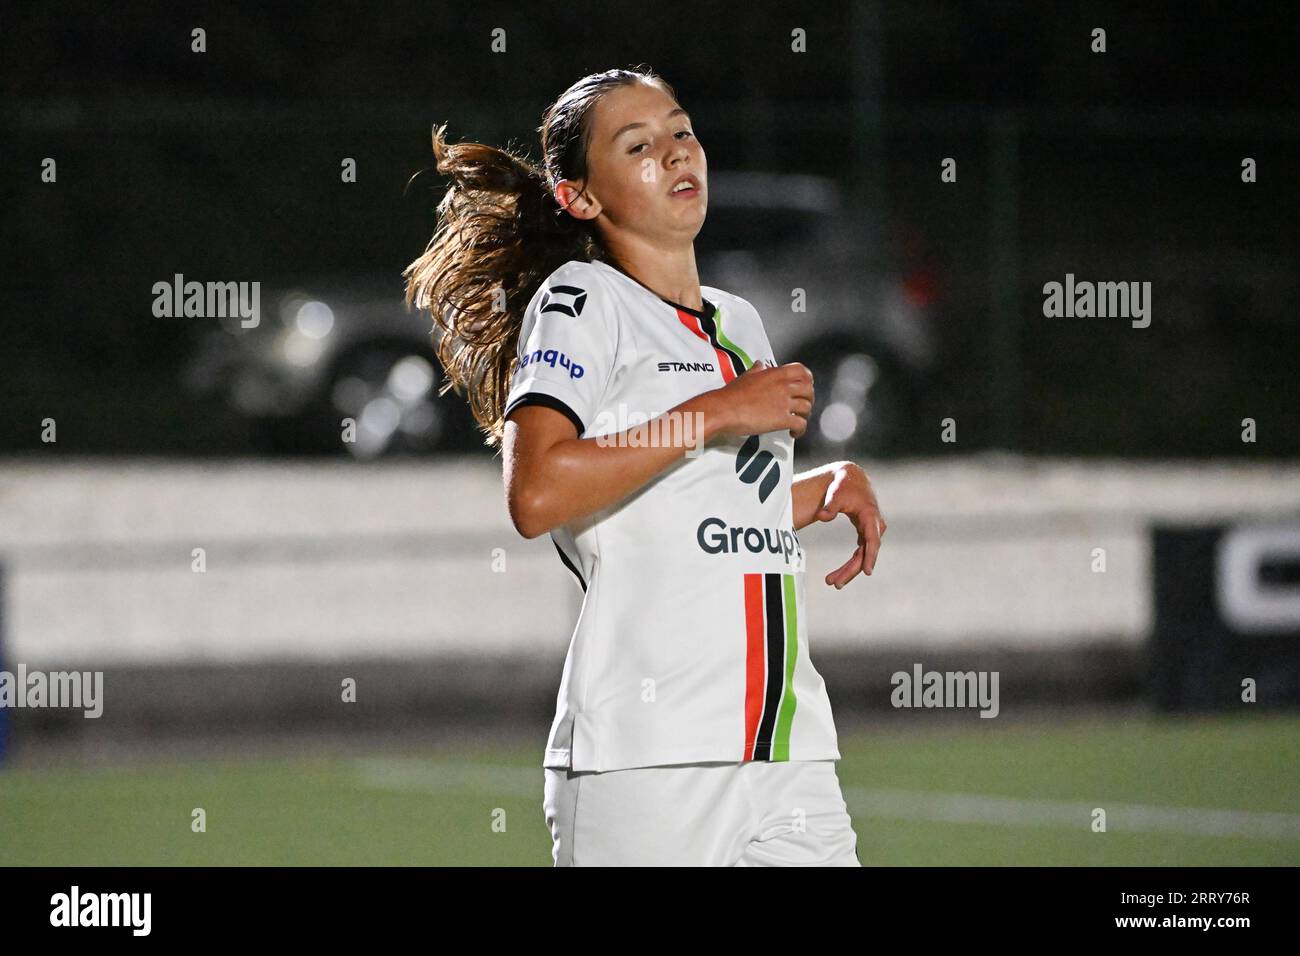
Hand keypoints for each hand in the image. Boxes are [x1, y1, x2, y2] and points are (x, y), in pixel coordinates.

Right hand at [710, 360, 813, 438]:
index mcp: (775, 374)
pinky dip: (800, 430)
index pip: (802, 371)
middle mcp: (782, 386)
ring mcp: (783, 402)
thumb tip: (759, 365)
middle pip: (808, 390)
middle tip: (803, 406)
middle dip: (809, 399)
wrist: (723, 410)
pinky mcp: (781, 419)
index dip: (808, 379)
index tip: (806, 386)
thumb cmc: (730, 395)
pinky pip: (800, 424)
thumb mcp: (745, 376)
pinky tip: (793, 433)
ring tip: (797, 421)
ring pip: (807, 408)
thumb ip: (756, 370)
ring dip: (805, 416)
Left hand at [813, 463, 886, 587]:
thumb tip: (822, 517)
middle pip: (865, 553)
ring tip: (832, 582)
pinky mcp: (864, 533)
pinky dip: (851, 564)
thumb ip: (830, 505)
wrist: (851, 478)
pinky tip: (839, 575)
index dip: (870, 556)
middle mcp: (874, 526)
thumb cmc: (844, 485)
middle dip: (851, 570)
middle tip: (835, 583)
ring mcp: (870, 531)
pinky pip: (860, 553)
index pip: (872, 540)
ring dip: (849, 570)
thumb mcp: (836, 492)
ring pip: (862, 556)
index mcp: (870, 516)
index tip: (867, 571)